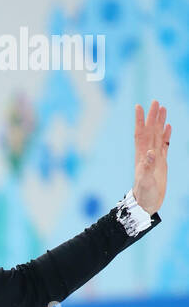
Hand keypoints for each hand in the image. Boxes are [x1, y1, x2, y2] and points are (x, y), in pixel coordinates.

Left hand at [133, 100, 169, 214]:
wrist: (146, 205)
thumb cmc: (144, 195)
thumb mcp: (146, 181)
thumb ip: (147, 167)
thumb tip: (150, 152)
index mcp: (141, 156)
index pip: (140, 134)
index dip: (139, 120)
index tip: (138, 106)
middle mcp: (147, 154)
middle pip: (150, 131)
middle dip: (152, 116)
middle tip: (156, 101)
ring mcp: (154, 158)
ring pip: (157, 135)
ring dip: (159, 122)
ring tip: (163, 108)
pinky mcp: (161, 163)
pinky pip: (164, 145)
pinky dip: (166, 135)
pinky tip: (168, 127)